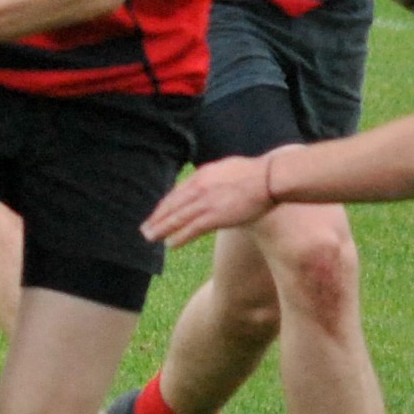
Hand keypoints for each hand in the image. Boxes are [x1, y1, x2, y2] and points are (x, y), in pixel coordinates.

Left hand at [141, 156, 276, 247]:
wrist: (269, 178)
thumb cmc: (254, 174)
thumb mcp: (227, 168)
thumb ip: (214, 176)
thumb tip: (211, 179)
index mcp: (202, 175)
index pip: (177, 193)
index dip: (164, 206)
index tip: (156, 214)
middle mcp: (199, 187)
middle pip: (172, 205)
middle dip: (156, 219)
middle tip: (144, 229)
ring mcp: (206, 202)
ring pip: (177, 218)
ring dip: (161, 229)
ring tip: (150, 238)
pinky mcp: (215, 216)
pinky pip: (191, 229)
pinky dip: (179, 237)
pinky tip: (170, 244)